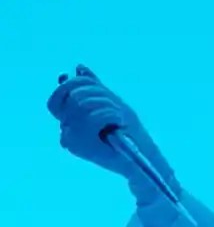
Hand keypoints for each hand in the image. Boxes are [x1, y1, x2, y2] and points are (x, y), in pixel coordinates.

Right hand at [46, 65, 177, 203]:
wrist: (144, 158)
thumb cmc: (130, 132)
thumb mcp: (111, 103)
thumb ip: (94, 87)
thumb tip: (79, 68)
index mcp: (70, 122)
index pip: (56, 99)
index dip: (72, 86)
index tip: (94, 85)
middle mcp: (66, 132)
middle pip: (73, 96)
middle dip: (99, 93)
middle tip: (115, 106)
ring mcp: (71, 140)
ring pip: (82, 104)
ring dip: (107, 104)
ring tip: (119, 116)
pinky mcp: (82, 146)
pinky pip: (92, 117)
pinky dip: (110, 113)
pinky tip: (119, 121)